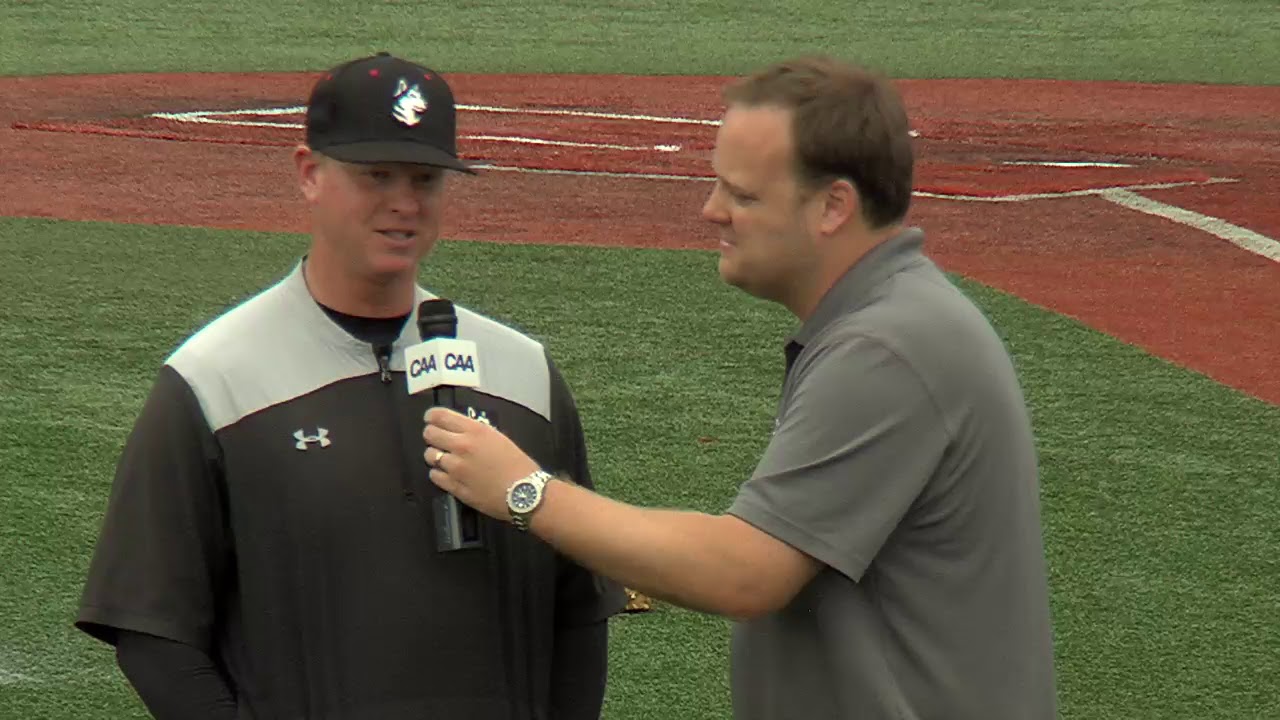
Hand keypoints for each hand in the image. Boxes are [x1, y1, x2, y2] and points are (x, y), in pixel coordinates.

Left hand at [422, 407, 540, 521]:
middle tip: (437, 439)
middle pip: (429, 434)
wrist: (525, 492)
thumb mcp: (498, 437)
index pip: (439, 416)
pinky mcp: (454, 487)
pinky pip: (435, 476)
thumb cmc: (518, 465)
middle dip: (431, 435)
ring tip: (445, 458)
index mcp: (475, 430)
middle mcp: (462, 446)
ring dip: (435, 455)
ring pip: (429, 455)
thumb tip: (458, 430)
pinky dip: (438, 473)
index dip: (432, 416)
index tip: (431, 419)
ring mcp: (456, 468)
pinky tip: (448, 473)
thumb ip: (475, 432)